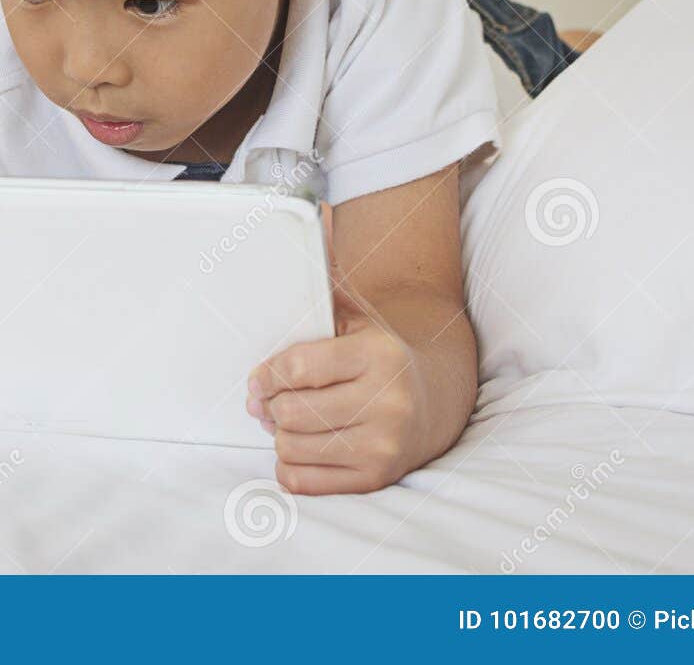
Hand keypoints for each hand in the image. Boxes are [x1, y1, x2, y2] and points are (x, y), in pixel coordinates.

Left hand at [245, 202, 427, 494]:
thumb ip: (325, 275)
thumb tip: (307, 211)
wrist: (435, 398)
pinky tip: (303, 445)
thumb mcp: (356, 312)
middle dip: (270, 405)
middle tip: (268, 399)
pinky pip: (303, 481)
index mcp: (378, 353)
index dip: (266, 374)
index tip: (258, 378)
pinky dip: (291, 465)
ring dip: (280, 434)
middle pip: (290, 412)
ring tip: (290, 419)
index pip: (297, 367)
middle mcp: (386, 401)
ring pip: (292, 447)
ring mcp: (383, 444)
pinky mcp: (376, 478)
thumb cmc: (378, 351)